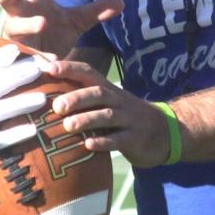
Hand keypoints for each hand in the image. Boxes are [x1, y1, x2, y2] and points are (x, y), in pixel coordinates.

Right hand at [0, 0, 122, 57]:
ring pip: (12, 25)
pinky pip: (20, 53)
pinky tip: (47, 59)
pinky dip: (33, 54)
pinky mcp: (16, 53)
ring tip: (43, 23)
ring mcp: (15, 33)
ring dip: (26, 24)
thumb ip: (95, 11)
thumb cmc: (55, 33)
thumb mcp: (77, 21)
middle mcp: (20, 12)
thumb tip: (122, 2)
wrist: (46, 62)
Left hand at [43, 58, 172, 168]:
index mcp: (109, 89)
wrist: (166, 132)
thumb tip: (48, 82)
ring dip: (87, 119)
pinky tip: (88, 145)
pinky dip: (104, 142)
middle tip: (56, 106)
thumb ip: (84, 94)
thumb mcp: (109, 101)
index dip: (70, 68)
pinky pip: (119, 140)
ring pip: (108, 116)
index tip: (48, 69)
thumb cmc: (125, 116)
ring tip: (67, 126)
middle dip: (77, 98)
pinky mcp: (135, 139)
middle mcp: (119, 101)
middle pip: (98, 94)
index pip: (89, 73)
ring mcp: (129, 119)